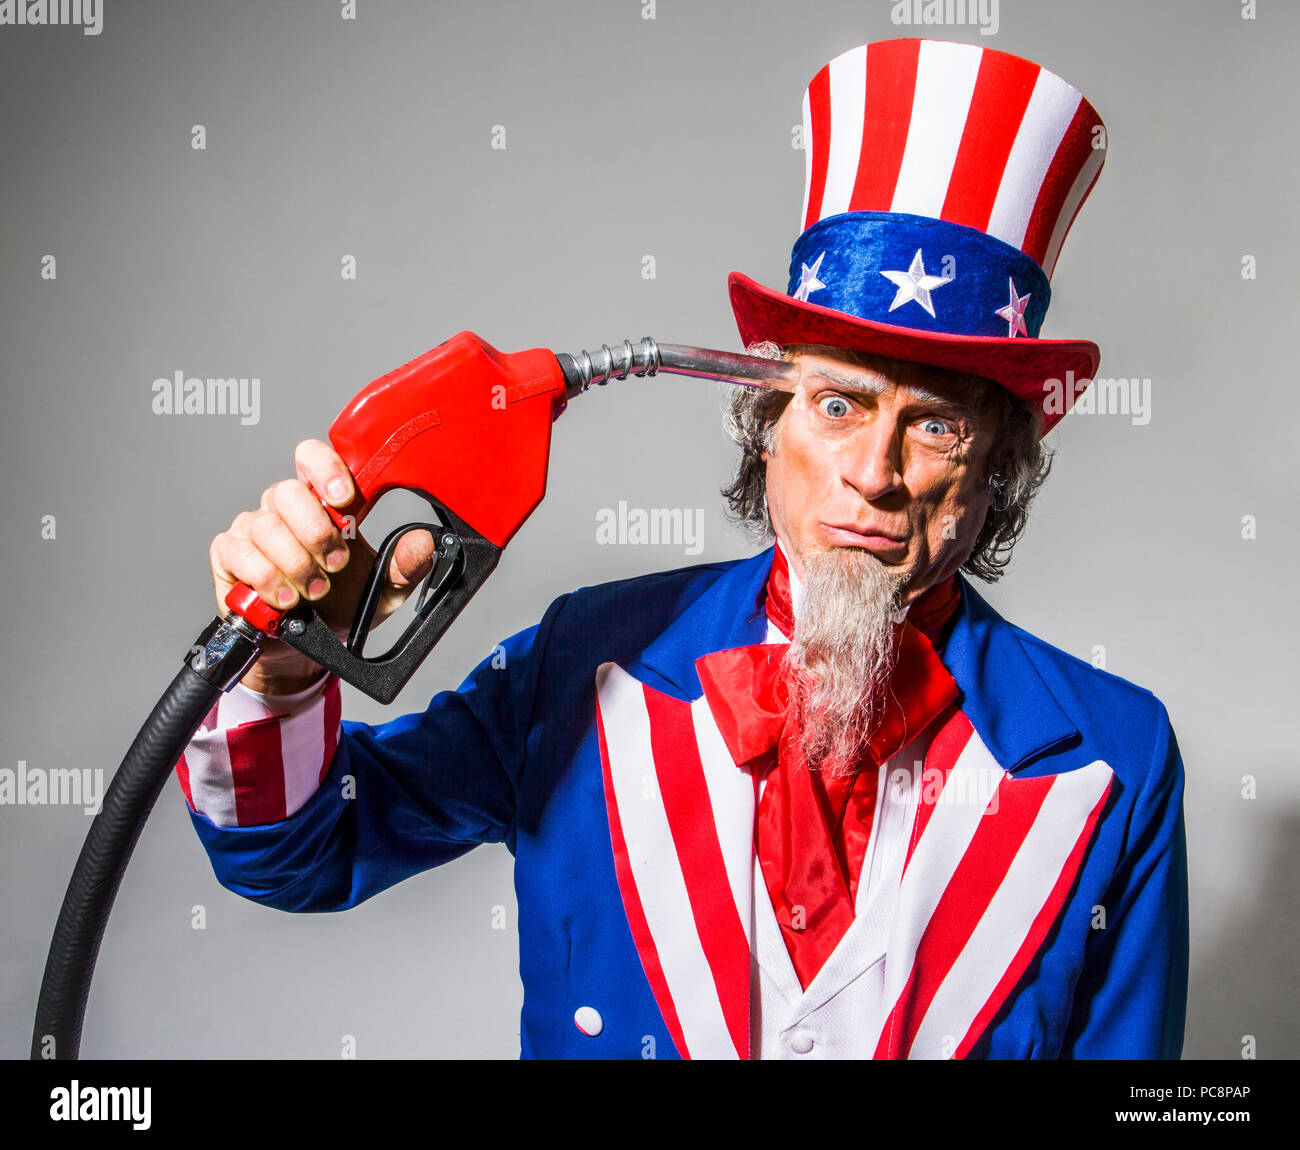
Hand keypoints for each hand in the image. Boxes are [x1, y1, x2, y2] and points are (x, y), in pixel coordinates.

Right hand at [209, 438, 436, 693]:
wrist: (303, 648)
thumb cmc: (340, 607)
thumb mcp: (384, 590)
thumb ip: (404, 566)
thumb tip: (424, 543)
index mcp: (321, 502)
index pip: (313, 459)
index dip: (326, 469)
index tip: (344, 499)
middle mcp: (283, 508)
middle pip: (287, 492)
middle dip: (316, 532)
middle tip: (335, 565)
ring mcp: (252, 529)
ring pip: (266, 527)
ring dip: (296, 563)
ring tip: (314, 591)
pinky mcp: (229, 555)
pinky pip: (239, 553)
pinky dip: (266, 579)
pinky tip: (284, 599)